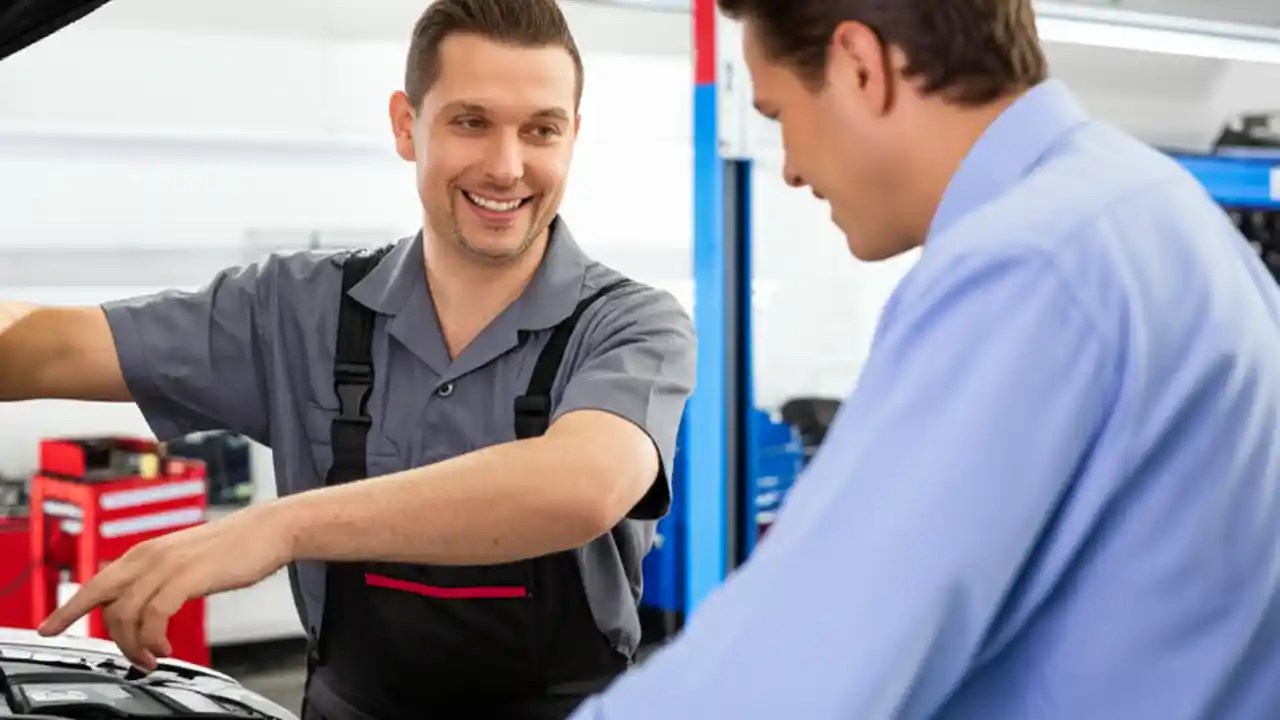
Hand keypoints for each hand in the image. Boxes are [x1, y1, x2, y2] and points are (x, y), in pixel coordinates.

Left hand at [37, 503, 294, 670]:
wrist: (268, 530)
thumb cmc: (234, 547)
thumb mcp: (185, 561)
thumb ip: (160, 578)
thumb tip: (144, 606)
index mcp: (146, 552)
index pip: (95, 582)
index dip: (70, 608)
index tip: (50, 628)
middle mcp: (149, 556)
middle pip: (103, 601)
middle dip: (108, 637)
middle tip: (131, 659)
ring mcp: (166, 565)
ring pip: (126, 614)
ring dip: (134, 646)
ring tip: (152, 659)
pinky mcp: (186, 577)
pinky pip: (153, 616)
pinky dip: (153, 639)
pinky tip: (165, 647)